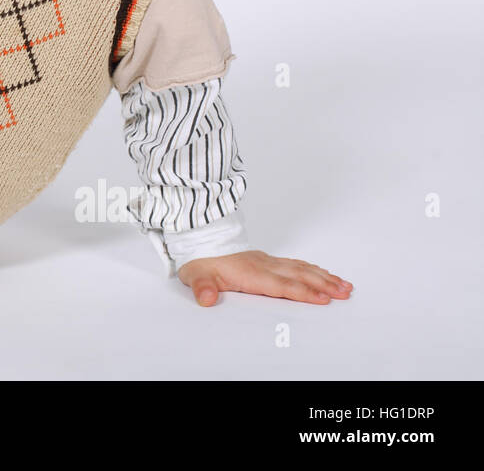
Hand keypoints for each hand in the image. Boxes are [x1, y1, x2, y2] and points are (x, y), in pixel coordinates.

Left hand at [176, 250, 353, 306]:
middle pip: (298, 276)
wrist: (198, 241)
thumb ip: (202, 287)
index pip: (281, 285)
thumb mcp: (194, 276)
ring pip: (300, 268)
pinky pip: (294, 264)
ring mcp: (266, 262)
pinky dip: (311, 269)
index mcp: (249, 273)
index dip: (302, 292)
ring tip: (344, 285)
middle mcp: (263, 266)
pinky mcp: (266, 260)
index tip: (323, 298)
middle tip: (346, 293)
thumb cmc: (200, 261)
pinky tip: (323, 273)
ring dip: (323, 277)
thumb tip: (206, 298)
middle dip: (323, 285)